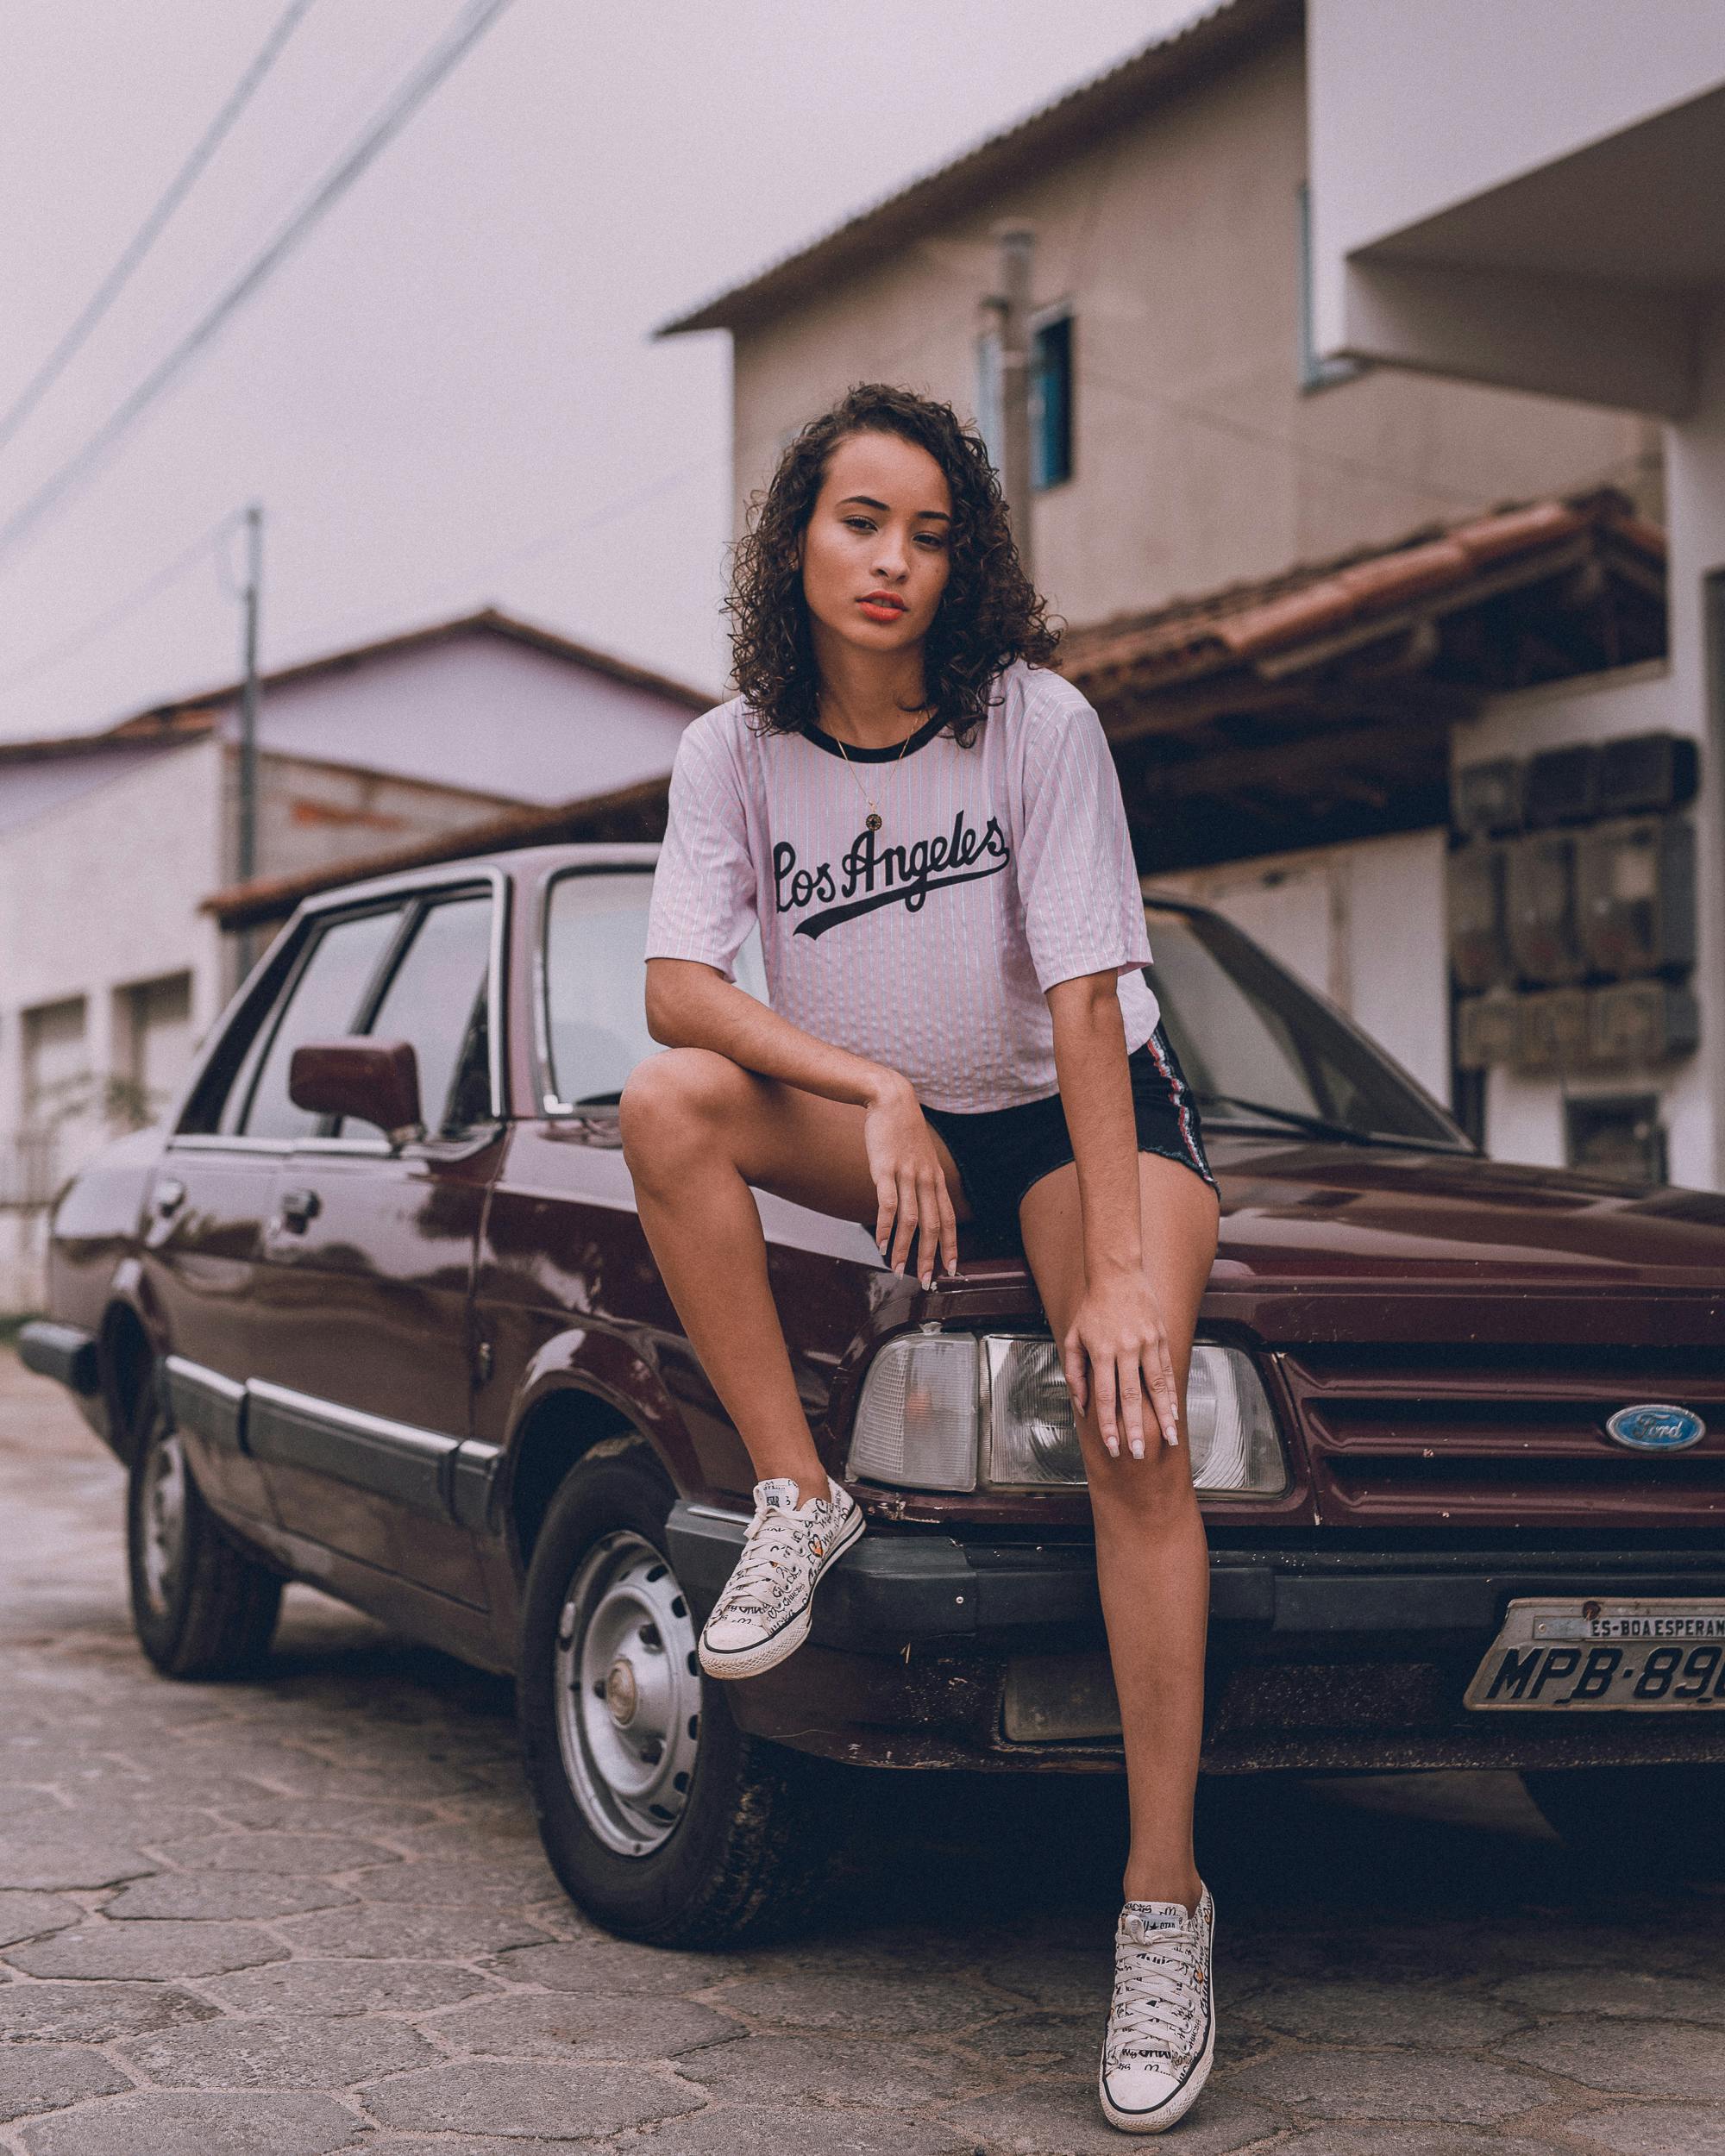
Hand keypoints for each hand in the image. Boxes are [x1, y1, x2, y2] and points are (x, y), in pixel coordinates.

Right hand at [862, 1074, 958, 1287]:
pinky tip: (882, 1243)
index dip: (950, 1246)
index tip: (951, 1269)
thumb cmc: (903, 1131)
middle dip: (930, 1257)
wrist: (891, 1099)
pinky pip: (888, 1204)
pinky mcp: (885, 1169)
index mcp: (936, 1179)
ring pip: (912, 1220)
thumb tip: (918, 1206)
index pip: (948, 1219)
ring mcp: (906, 1174)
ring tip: (899, 1270)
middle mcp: (926, 1179)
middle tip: (926, 1281)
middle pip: (933, 1226)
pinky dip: (886, 1227)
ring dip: (906, 1249)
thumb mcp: (920, 1157)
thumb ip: (921, 1181)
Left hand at [1061, 1271, 1179, 1458]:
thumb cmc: (1091, 1309)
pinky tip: (1175, 1413)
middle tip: (1139, 1453)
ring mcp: (1147, 1342)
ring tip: (1169, 1440)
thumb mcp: (1074, 1338)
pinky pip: (1167, 1371)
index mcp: (1101, 1351)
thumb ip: (1075, 1373)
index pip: (1104, 1396)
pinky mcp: (1162, 1337)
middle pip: (1131, 1396)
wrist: (1117, 1273)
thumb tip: (1081, 1405)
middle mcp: (1126, 1348)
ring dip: (1163, 1416)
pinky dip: (1172, 1395)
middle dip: (1135, 1428)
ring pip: (1156, 1387)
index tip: (1112, 1447)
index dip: (1108, 1424)